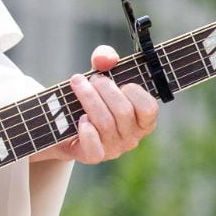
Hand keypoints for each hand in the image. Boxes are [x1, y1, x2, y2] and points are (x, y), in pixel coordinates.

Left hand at [32, 44, 158, 164]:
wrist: (66, 122)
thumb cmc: (93, 96)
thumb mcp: (102, 73)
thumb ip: (106, 58)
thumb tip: (105, 59)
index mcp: (143, 119)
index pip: (149, 108)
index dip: (134, 91)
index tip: (118, 80)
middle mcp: (132, 137)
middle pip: (123, 112)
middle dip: (105, 89)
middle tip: (92, 79)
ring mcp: (114, 148)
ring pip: (105, 123)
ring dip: (89, 99)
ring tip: (78, 84)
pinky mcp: (94, 156)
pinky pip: (95, 147)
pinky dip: (86, 131)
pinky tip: (80, 118)